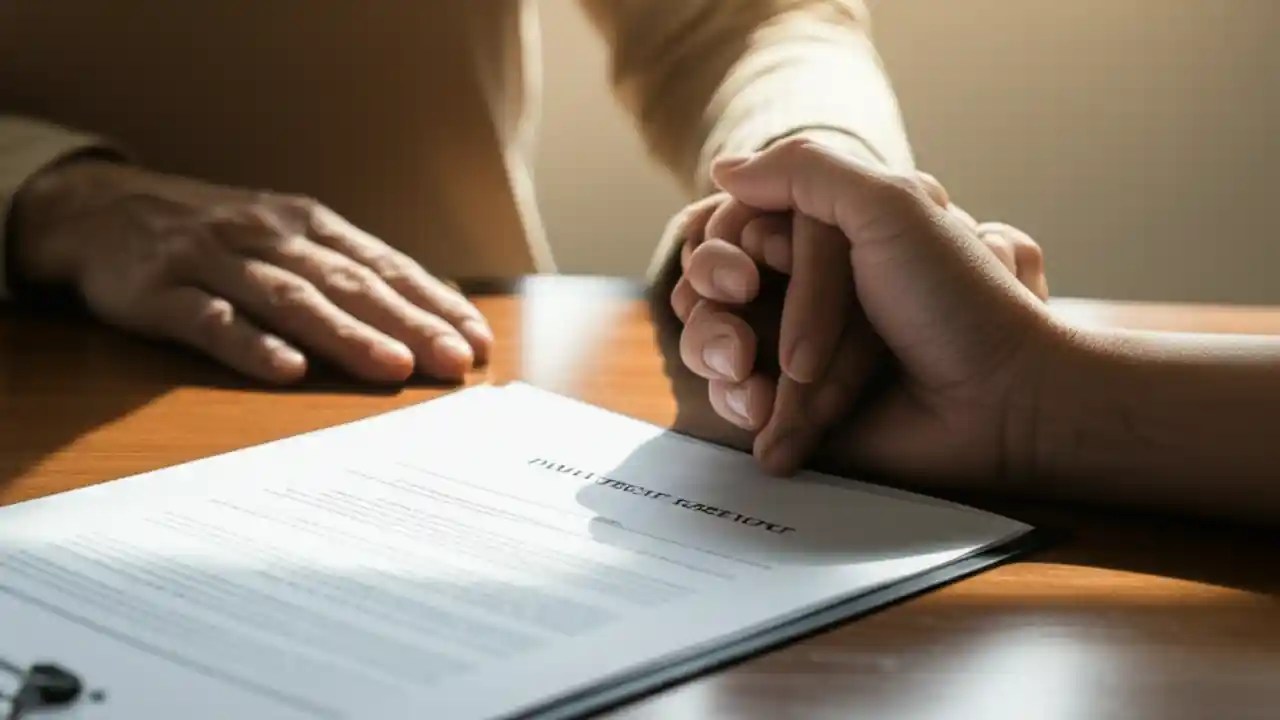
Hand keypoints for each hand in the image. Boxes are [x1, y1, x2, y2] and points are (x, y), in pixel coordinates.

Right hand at [10, 160, 491, 382]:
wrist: (98, 209)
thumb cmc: (215, 234)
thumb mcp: (283, 235)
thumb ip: (342, 270)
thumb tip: (422, 316)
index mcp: (306, 224)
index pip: (383, 266)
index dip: (432, 303)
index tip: (476, 340)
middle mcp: (267, 236)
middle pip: (349, 284)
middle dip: (409, 324)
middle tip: (456, 363)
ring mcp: (213, 262)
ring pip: (291, 301)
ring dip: (347, 337)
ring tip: (394, 369)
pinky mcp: (160, 292)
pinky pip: (210, 322)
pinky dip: (251, 344)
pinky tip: (287, 369)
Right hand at [708, 138, 1065, 483]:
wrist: (1001, 403)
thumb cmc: (957, 300)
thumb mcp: (890, 206)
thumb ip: (805, 170)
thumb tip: (725, 167)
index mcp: (827, 231)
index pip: (731, 230)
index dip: (717, 257)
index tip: (741, 283)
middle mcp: (808, 283)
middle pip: (712, 291)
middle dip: (715, 322)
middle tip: (740, 350)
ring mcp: (801, 346)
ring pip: (717, 347)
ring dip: (729, 373)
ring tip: (764, 396)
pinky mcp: (803, 406)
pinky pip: (744, 402)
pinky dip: (754, 415)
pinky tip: (776, 430)